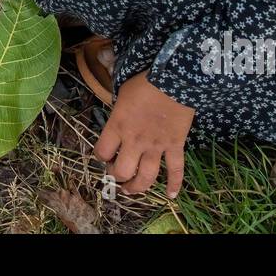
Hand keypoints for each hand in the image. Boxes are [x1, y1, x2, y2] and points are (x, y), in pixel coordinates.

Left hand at [95, 74, 192, 197]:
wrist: (174, 80)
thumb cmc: (144, 84)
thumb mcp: (121, 95)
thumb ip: (118, 115)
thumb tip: (117, 125)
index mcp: (118, 126)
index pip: (101, 152)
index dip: (100, 157)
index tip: (103, 156)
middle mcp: (135, 141)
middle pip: (121, 171)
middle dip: (116, 177)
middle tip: (116, 174)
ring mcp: (156, 146)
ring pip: (145, 177)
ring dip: (137, 187)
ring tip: (131, 190)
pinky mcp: (175, 146)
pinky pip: (176, 170)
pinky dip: (175, 185)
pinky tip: (171, 196)